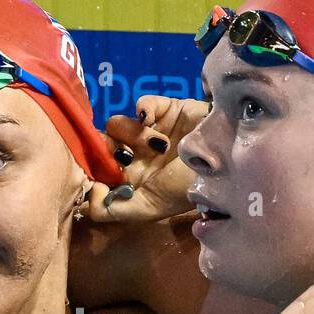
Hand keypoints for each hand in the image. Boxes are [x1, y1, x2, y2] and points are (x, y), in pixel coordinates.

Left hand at [85, 95, 208, 223]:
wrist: (226, 155)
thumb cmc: (187, 186)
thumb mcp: (149, 208)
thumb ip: (113, 210)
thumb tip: (87, 195)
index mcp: (133, 181)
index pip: (98, 174)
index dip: (91, 171)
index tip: (93, 173)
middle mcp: (138, 157)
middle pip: (102, 146)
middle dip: (105, 149)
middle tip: (122, 154)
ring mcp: (149, 131)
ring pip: (117, 124)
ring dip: (131, 133)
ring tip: (157, 143)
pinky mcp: (163, 109)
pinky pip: (141, 103)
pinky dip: (144, 109)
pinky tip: (153, 120)